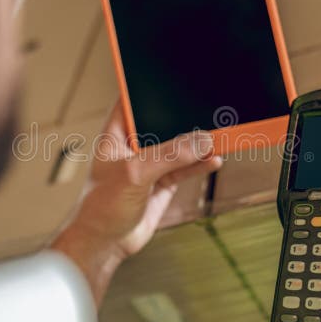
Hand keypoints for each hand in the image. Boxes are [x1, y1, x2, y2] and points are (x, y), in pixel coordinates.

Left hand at [52, 104, 221, 303]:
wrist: (105, 244)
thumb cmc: (101, 207)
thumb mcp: (134, 174)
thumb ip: (169, 156)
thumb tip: (200, 141)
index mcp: (116, 134)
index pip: (132, 100)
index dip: (149, 87)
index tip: (174, 78)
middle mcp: (133, 146)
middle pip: (163, 122)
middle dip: (183, 117)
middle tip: (206, 109)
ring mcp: (150, 165)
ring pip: (179, 147)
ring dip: (198, 144)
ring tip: (219, 136)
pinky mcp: (163, 183)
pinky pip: (187, 168)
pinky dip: (201, 164)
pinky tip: (215, 159)